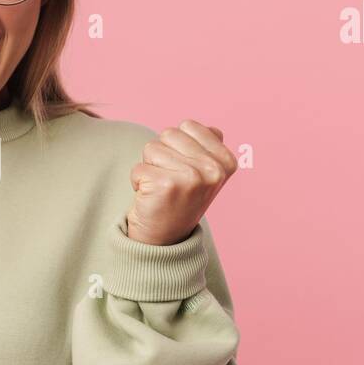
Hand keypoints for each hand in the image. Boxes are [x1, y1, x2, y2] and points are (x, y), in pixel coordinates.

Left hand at [126, 121, 237, 245]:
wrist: (165, 239)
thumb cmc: (181, 199)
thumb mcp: (204, 174)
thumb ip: (208, 148)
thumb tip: (213, 130)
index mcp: (226, 161)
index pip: (188, 125)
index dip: (177, 145)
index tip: (184, 169)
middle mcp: (213, 169)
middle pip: (168, 133)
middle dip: (161, 154)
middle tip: (170, 180)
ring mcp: (191, 177)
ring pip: (151, 148)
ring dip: (149, 167)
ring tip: (161, 188)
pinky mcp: (166, 185)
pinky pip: (138, 167)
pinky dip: (137, 181)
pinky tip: (150, 197)